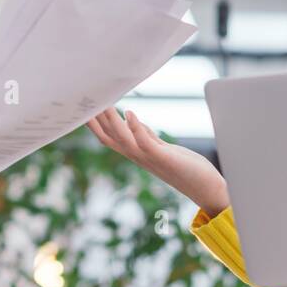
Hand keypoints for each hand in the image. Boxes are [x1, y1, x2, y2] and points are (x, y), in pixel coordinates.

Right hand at [86, 107, 228, 216]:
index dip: (92, 122)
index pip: (107, 136)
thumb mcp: (161, 147)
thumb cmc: (185, 167)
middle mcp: (138, 156)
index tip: (80, 105)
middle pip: (108, 136)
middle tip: (82, 98)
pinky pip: (145, 142)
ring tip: (103, 101)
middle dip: (95, 119)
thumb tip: (131, 120)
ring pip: (122, 138)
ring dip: (111, 120)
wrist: (206, 188)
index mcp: (137, 152)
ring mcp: (149, 158)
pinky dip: (136, 128)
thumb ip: (145, 135)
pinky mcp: (164, 158)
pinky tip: (130, 113)